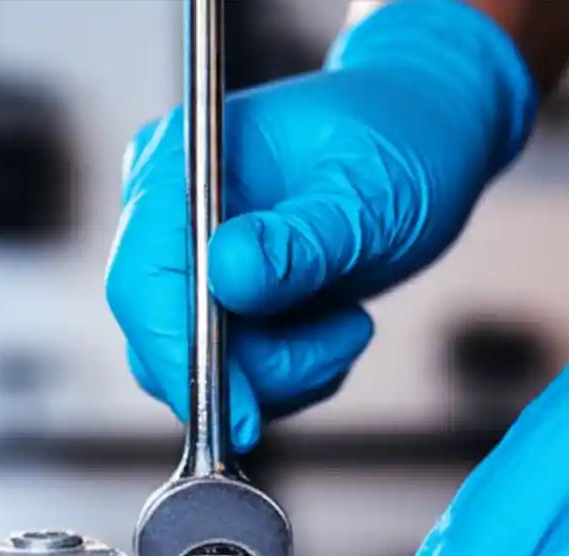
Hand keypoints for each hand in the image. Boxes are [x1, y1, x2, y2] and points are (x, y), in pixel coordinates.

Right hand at [105, 0, 535, 449]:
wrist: (427, 133)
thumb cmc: (402, 139)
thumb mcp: (368, 193)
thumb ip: (299, 242)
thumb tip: (226, 276)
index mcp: (178, 163)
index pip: (141, 278)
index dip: (181, 351)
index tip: (239, 409)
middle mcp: (166, 212)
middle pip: (162, 332)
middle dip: (250, 366)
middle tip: (338, 342)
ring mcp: (188, 259)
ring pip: (199, 365)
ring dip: (284, 370)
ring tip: (349, 322)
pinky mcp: (216, 300)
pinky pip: (229, 373)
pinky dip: (291, 371)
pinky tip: (335, 325)